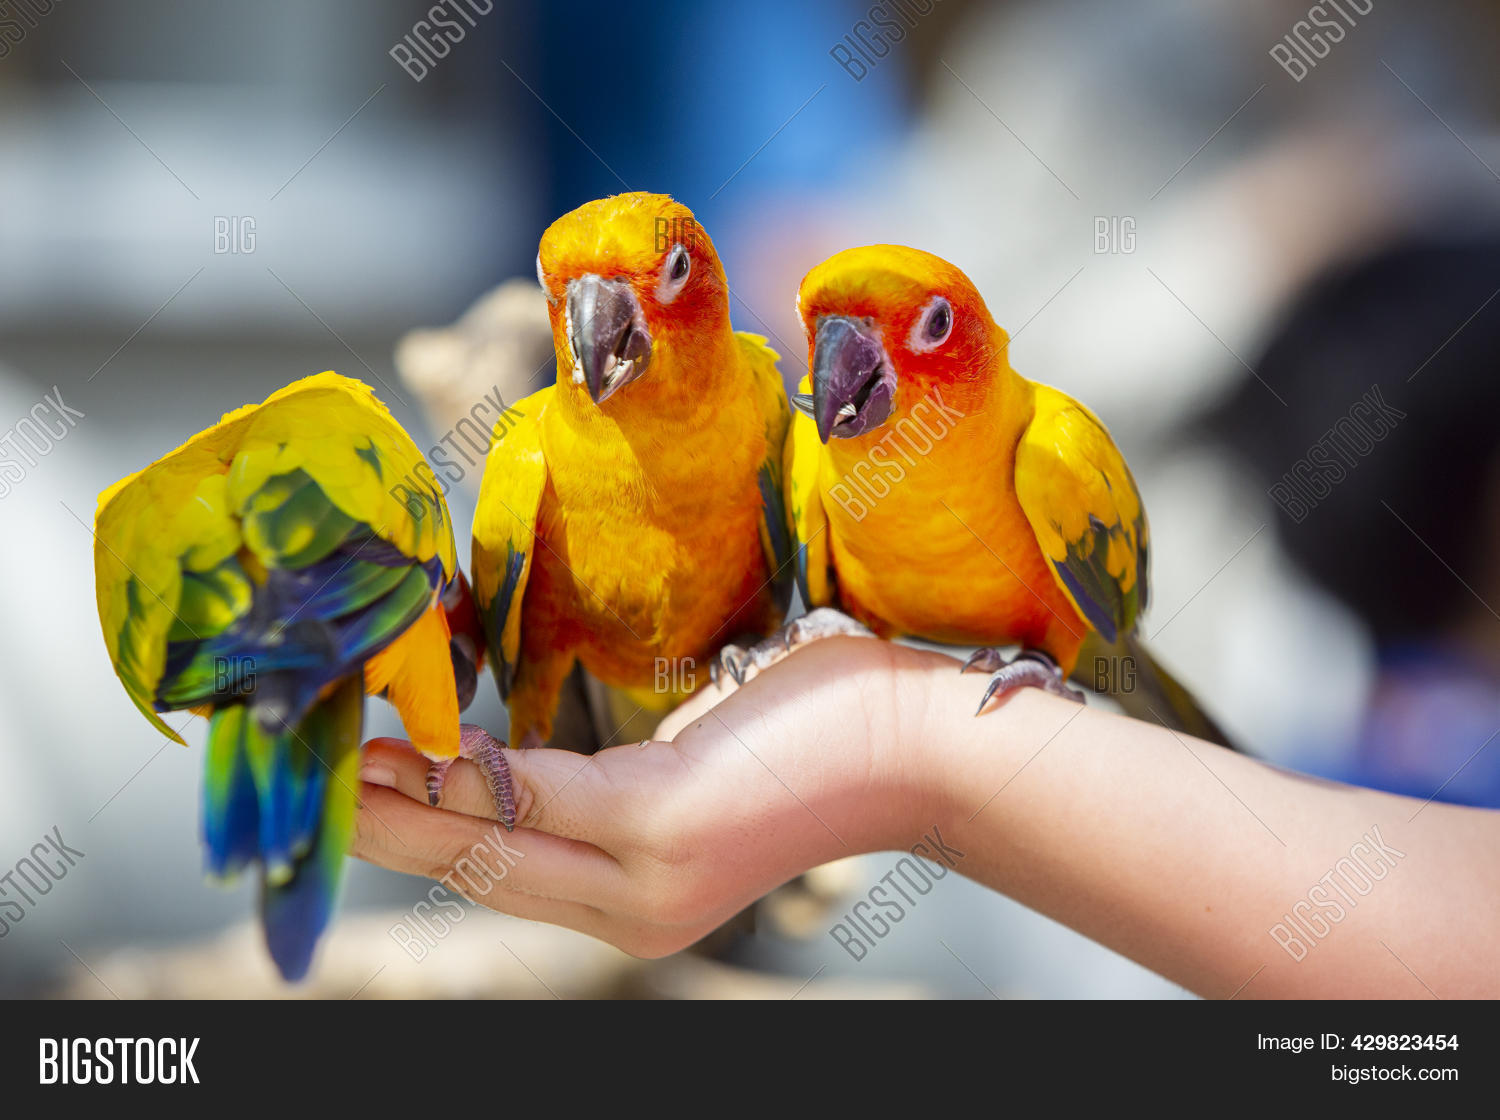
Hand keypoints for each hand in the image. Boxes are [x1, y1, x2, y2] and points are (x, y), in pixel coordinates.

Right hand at [352, 637, 946, 956]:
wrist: (918, 749)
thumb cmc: (811, 739)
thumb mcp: (693, 773)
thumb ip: (611, 786)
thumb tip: (525, 759)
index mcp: (636, 899)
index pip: (503, 876)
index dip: (421, 842)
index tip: (356, 798)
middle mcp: (632, 909)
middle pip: (476, 874)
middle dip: (388, 832)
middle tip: (318, 783)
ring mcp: (644, 873)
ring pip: (490, 842)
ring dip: (406, 805)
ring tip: (340, 768)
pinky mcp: (659, 822)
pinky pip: (539, 794)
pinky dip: (470, 772)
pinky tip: (417, 750)